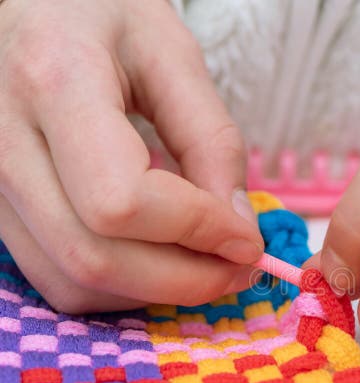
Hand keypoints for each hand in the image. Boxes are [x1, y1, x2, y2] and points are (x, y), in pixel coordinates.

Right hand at [0, 0, 262, 312]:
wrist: (19, 6)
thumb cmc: (94, 13)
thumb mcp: (170, 53)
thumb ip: (211, 140)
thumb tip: (237, 230)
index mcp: (54, 82)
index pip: (121, 199)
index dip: (196, 231)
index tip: (249, 239)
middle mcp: (2, 140)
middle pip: (94, 255)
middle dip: (185, 279)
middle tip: (240, 269)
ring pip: (72, 279)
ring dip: (154, 290)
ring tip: (207, 264)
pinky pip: (55, 278)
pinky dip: (120, 287)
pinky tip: (159, 258)